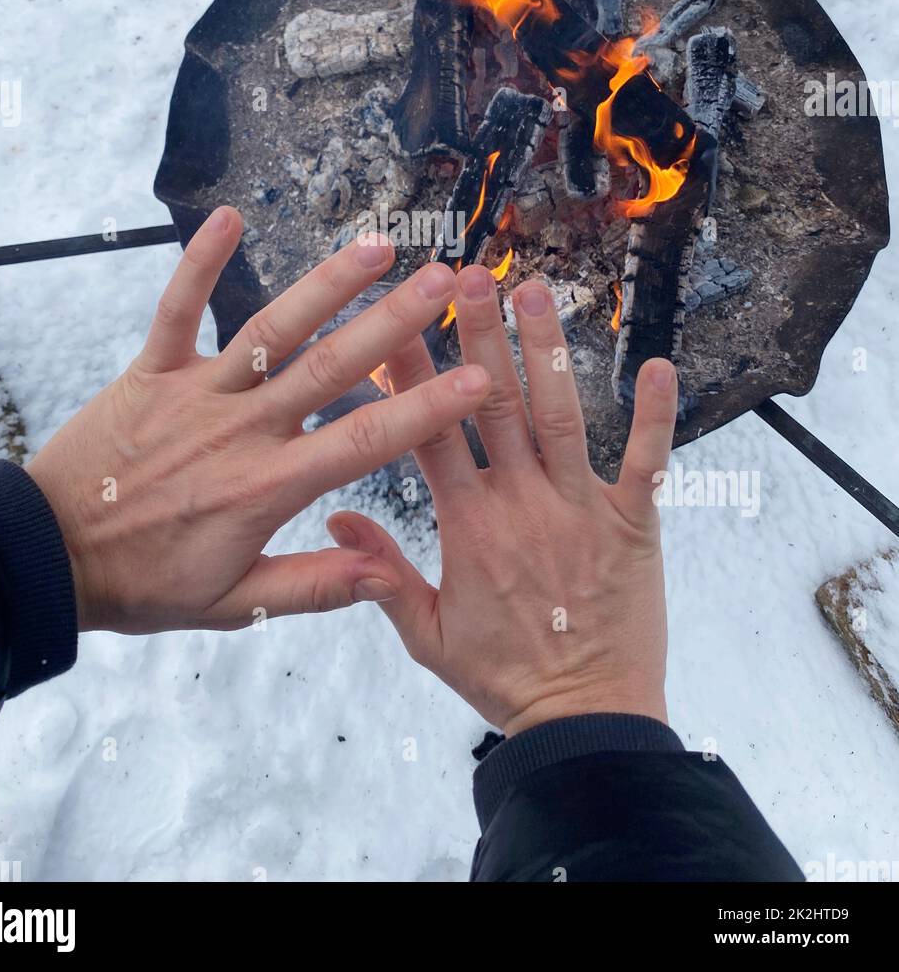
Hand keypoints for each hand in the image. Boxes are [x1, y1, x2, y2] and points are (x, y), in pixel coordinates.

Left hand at [26, 208, 490, 632]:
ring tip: (375, 246)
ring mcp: (196, 393)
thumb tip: (384, 571)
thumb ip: (312, 587)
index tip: (476, 379)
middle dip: (392, 322)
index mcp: (269, 486)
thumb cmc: (143, 584)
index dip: (425, 409)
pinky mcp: (150, 370)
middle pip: (330, 368)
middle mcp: (241, 430)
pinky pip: (177, 309)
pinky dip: (200, 262)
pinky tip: (228, 215)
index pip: (365, 441)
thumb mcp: (231, 605)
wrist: (47, 556)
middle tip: (443, 281)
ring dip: (325, 285)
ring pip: (270, 330)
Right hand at [327, 266, 677, 735]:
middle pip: (493, 406)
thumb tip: (337, 514)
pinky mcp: (633, 523)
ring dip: (546, 350)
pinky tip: (658, 365)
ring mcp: (580, 509)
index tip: (393, 324)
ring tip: (535, 290)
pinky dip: (655, 415)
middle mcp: (521, 505)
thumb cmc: (504, 678)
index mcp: (469, 527)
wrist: (584, 720)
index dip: (410, 375)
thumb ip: (381, 575)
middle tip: (465, 274)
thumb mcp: (427, 636)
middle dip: (476, 335)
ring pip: (559, 416)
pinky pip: (647, 461)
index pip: (430, 435)